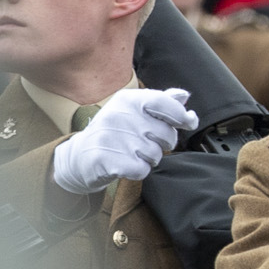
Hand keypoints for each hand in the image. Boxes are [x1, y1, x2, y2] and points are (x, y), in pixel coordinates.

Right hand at [49, 86, 196, 194]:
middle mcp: (119, 115)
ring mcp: (111, 137)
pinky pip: (142, 170)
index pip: (165, 103)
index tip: (188, 122)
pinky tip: (126, 165)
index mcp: (128, 99)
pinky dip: (139, 171)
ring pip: (156, 155)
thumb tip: (184, 97)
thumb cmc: (116, 132)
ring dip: (149, 159)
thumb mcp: (134, 111)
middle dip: (162, 144)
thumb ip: (161, 102)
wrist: (80, 156)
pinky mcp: (106, 159)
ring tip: (131, 153)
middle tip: (144, 143)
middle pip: (166, 135)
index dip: (182, 115)